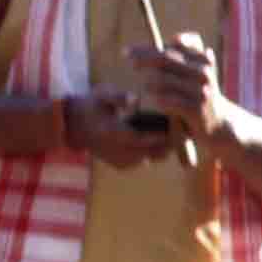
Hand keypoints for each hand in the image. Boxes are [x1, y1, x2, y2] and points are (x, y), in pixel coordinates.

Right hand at [61, 87, 180, 170]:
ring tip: (180, 131)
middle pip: (153, 151)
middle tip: (187, 127)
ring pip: (153, 157)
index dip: (162, 133)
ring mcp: (120, 161)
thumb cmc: (91, 106)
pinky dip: (157, 150)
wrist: (75, 127)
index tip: (179, 124)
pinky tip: (166, 137)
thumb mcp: (101, 95)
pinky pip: (146, 160)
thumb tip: (134, 100)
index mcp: (111, 134)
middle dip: (171, 141)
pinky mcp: (122, 166)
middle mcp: (117, 152)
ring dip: (166, 146)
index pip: (142, 138)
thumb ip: (117, 97)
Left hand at [123, 37, 221, 138]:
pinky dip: (156, 99)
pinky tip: (151, 101)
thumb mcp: (200, 73)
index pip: (174, 45)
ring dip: (148, 82)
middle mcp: (203, 72)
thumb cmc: (202, 95)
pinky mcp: (196, 110)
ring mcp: (200, 91)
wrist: (220, 124)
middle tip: (127, 59)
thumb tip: (177, 37)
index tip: (129, 50)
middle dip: (143, 58)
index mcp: (203, 60)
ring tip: (142, 84)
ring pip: (164, 80)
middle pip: (166, 59)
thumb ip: (189, 55)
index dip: (149, 47)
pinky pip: (168, 101)